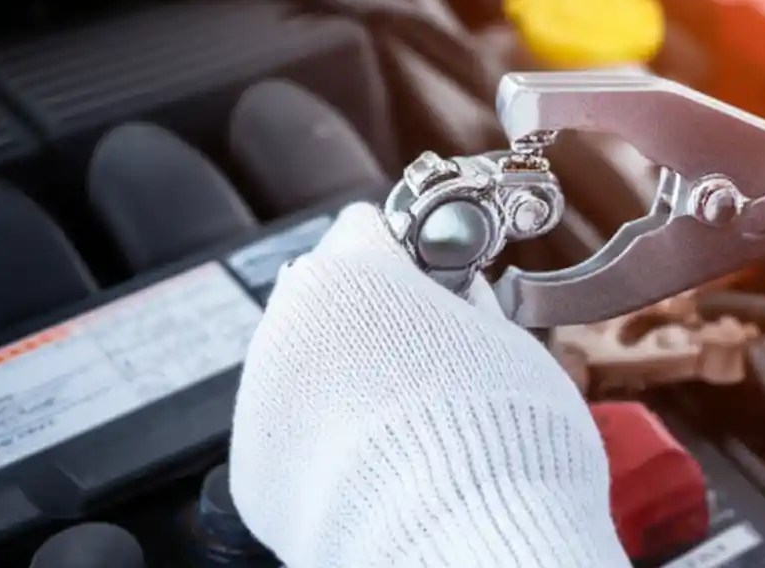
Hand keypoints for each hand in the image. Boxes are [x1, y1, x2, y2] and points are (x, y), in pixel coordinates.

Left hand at [228, 204, 628, 567]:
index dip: (406, 253)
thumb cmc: (501, 439)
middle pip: (322, 295)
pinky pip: (290, 435)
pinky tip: (374, 466)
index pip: (365, 229)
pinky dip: (323, 443)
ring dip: (341, 377)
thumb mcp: (509, 346)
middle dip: (367, 316)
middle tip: (427, 357)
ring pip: (298, 364)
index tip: (432, 280)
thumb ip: (470, 308)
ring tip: (405, 422)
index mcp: (352, 276)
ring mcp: (261, 402)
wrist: (465, 543)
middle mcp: (288, 327)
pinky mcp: (254, 471)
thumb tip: (460, 294)